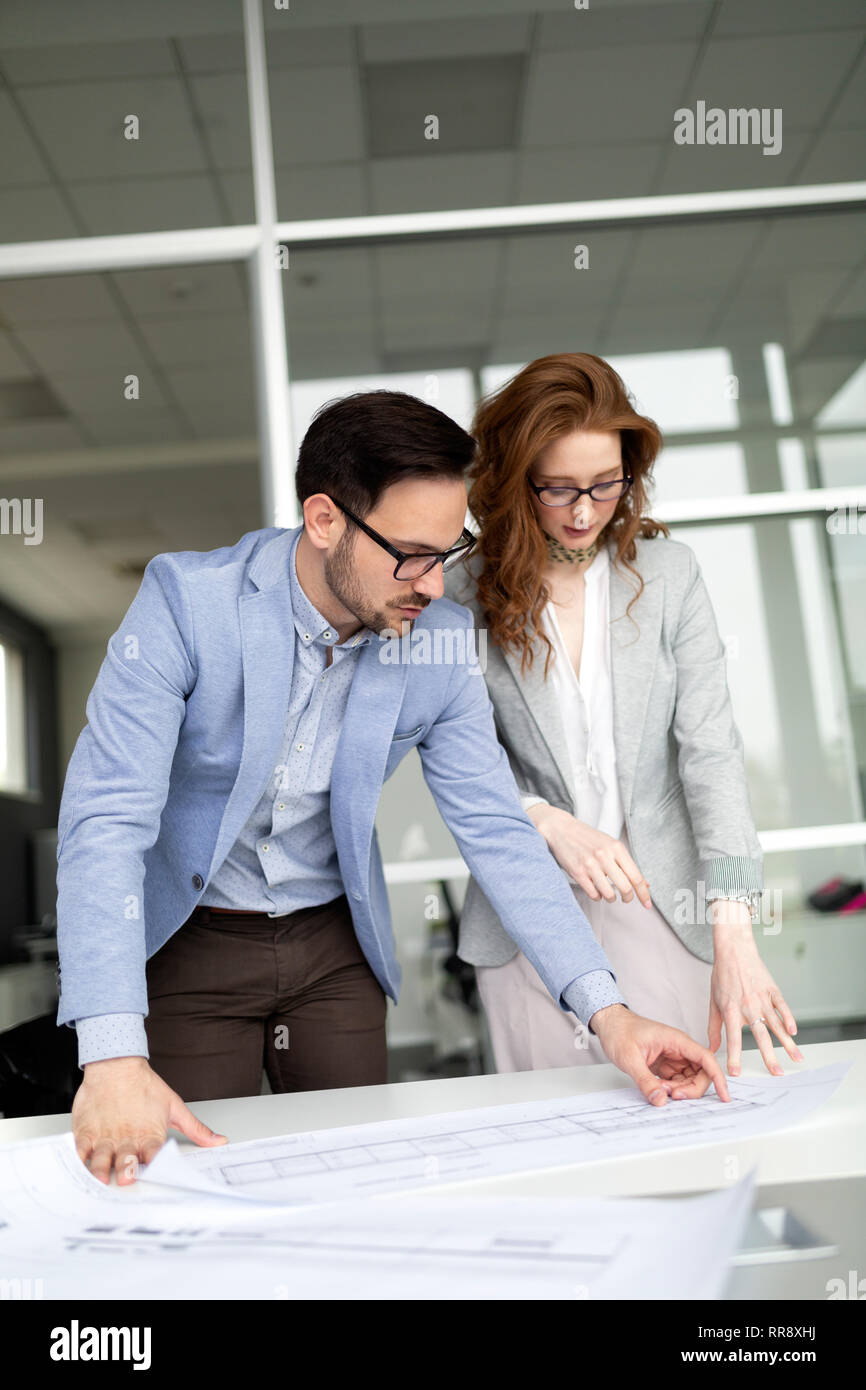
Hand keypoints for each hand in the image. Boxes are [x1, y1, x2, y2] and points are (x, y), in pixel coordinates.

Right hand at [72, 1056, 227, 1184]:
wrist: (116, 1065)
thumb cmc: (144, 1086)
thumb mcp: (174, 1107)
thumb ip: (196, 1129)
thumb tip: (219, 1141)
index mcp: (149, 1134)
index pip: (156, 1154)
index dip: (158, 1166)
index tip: (160, 1177)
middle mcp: (127, 1138)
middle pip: (127, 1157)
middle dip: (127, 1169)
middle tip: (127, 1178)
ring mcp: (105, 1136)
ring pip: (102, 1156)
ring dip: (101, 1168)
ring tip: (100, 1178)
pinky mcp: (86, 1133)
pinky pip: (80, 1149)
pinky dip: (77, 1159)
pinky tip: (75, 1167)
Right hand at [529, 805, 651, 907]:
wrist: (561, 829)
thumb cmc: (588, 838)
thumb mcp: (611, 845)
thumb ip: (627, 864)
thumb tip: (645, 884)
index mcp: (616, 848)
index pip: (636, 876)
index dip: (643, 894)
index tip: (647, 904)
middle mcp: (604, 856)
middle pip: (625, 888)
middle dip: (628, 898)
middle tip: (626, 898)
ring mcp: (590, 865)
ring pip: (609, 894)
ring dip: (611, 898)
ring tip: (608, 892)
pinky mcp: (578, 873)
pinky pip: (594, 894)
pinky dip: (598, 896)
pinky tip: (596, 889)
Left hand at [589, 1004, 730, 1104]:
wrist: (609, 1024)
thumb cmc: (619, 1031)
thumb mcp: (629, 1058)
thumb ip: (645, 1080)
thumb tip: (661, 1100)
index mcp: (676, 1040)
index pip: (706, 1059)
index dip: (718, 1077)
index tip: (724, 1095)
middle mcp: (678, 1049)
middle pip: (701, 1073)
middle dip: (691, 1089)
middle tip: (673, 1096)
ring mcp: (672, 1058)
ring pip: (689, 1079)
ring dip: (680, 1090)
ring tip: (659, 1089)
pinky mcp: (665, 1065)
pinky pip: (676, 1081)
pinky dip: (671, 1089)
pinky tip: (658, 1089)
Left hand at [709, 903, 802, 1076]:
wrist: (734, 950)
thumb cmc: (722, 976)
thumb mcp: (714, 1002)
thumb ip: (714, 1027)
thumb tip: (712, 1048)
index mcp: (731, 1010)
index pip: (733, 1039)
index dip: (734, 1057)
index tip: (736, 1073)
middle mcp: (748, 1006)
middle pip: (760, 1036)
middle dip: (769, 1057)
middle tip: (777, 1074)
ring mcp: (762, 998)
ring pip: (777, 1024)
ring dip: (788, 1043)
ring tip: (797, 1058)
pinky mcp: (772, 990)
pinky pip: (783, 1007)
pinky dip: (789, 1019)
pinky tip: (795, 1032)